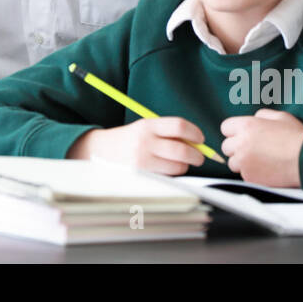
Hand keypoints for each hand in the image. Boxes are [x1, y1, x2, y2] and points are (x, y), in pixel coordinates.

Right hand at [67, 117, 206, 174]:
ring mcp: (143, 160)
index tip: (200, 139)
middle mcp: (145, 141)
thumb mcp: (146, 128)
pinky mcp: (142, 174)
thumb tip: (197, 142)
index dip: (195, 132)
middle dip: (197, 155)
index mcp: (148, 125)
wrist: (101, 151)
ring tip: (181, 163)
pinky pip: (167, 176)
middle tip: (200, 157)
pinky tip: (167, 169)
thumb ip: (168, 132)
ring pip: (177, 166)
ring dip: (185, 166)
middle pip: (182, 149)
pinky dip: (173, 174)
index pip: (179, 126)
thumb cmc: (129, 139)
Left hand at [219, 109, 302, 187]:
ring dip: (242, 162)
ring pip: (233, 163)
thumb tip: (254, 118)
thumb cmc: (296, 137)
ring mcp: (244, 162)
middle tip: (253, 150)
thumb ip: (262, 115)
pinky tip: (266, 169)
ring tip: (261, 160)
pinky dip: (252, 174)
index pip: (225, 128)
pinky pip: (244, 175)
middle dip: (237, 148)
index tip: (242, 136)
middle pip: (226, 147)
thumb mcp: (280, 117)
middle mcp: (241, 143)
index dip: (234, 132)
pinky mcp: (249, 177)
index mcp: (246, 126)